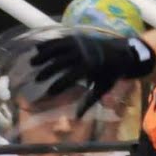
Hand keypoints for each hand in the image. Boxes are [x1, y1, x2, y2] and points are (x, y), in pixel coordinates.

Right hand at [28, 31, 155, 115]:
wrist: (122, 52)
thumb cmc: (111, 74)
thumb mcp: (102, 89)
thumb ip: (89, 102)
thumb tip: (78, 118)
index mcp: (91, 67)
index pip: (71, 76)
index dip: (59, 85)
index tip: (49, 94)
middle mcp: (84, 53)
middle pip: (61, 62)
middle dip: (48, 71)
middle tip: (38, 80)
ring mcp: (80, 43)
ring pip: (58, 48)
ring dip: (44, 55)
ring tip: (32, 62)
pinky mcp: (77, 38)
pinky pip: (60, 40)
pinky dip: (49, 44)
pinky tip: (37, 49)